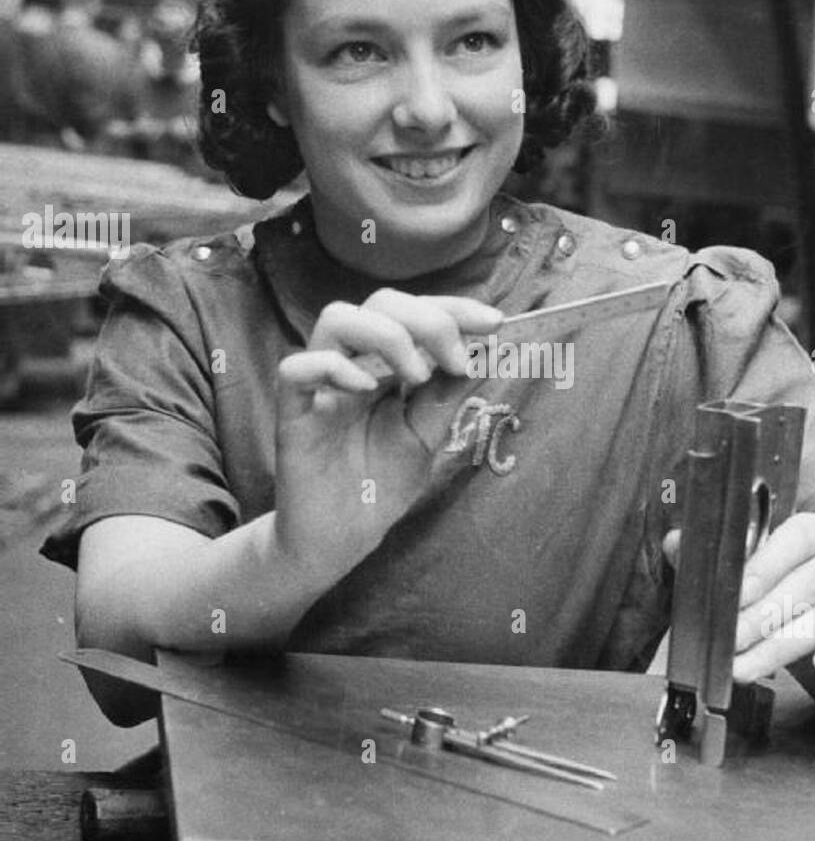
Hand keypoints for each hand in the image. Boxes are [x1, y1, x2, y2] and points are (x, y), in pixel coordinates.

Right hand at [275, 289, 502, 577]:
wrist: (343, 538)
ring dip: (387, 335)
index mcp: (386, 363)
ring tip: (417, 376)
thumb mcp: (427, 436)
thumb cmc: (380, 482)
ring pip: (337, 318)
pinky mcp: (292, 414)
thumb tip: (486, 352)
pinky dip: (332, 366)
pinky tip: (366, 389)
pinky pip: (295, 369)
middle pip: (379, 302)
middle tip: (457, 360)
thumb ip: (448, 395)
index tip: (494, 323)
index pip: (415, 312)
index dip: (454, 309)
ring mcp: (321, 385)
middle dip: (428, 320)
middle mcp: (353, 363)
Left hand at [663, 511, 814, 703]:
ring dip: (783, 644)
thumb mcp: (758, 587)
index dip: (764, 565)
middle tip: (730, 642)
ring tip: (747, 668)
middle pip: (808, 582)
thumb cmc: (795, 609)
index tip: (735, 594)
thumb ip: (718, 562)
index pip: (794, 536)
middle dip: (763, 616)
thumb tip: (676, 541)